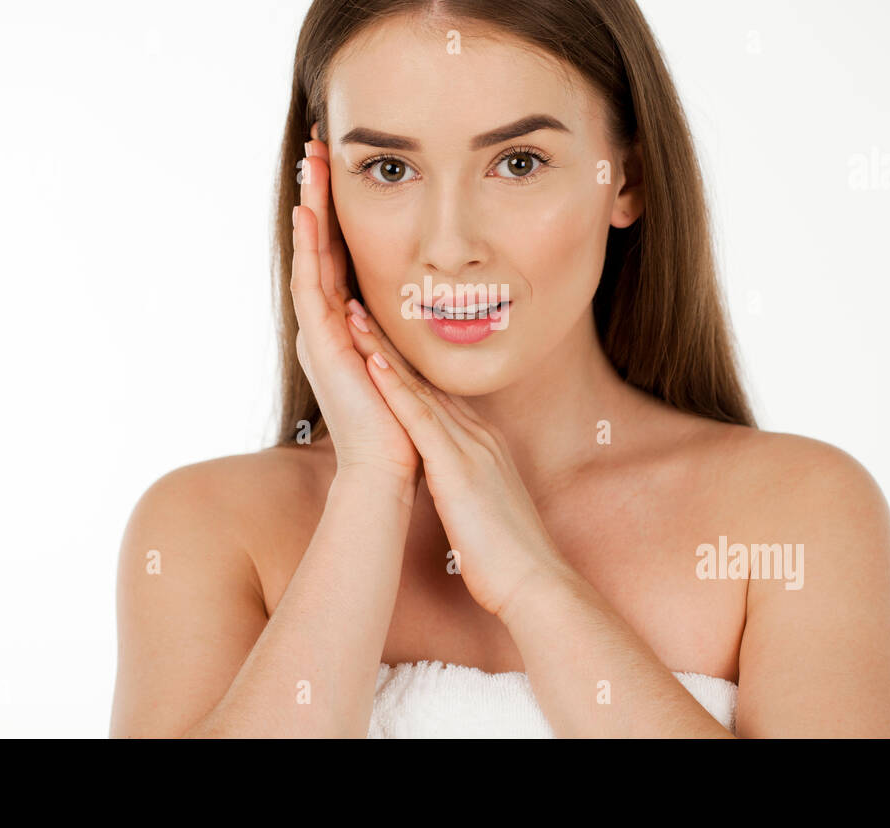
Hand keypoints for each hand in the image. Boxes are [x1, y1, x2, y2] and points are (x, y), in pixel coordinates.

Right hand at [290, 125, 419, 483]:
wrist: (391, 474)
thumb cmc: (410, 432)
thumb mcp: (416, 369)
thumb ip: (417, 341)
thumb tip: (447, 313)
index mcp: (349, 330)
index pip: (342, 258)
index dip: (341, 215)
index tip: (344, 170)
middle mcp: (329, 328)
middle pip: (320, 249)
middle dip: (319, 199)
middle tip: (316, 150)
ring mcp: (321, 336)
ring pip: (310, 259)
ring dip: (309, 211)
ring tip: (309, 166)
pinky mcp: (323, 348)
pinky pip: (311, 288)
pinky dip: (308, 250)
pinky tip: (308, 215)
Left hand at [350, 337, 571, 618]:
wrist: (535, 583)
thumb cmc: (510, 558)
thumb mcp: (486, 510)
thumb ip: (469, 487)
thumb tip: (454, 486)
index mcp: (484, 447)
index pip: (437, 397)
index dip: (406, 365)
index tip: (379, 337)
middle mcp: (479, 437)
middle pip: (425, 382)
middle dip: (390, 344)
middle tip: (359, 306)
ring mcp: (471, 449)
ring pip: (419, 390)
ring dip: (384, 352)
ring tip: (354, 318)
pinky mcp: (458, 469)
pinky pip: (421, 420)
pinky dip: (396, 389)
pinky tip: (373, 363)